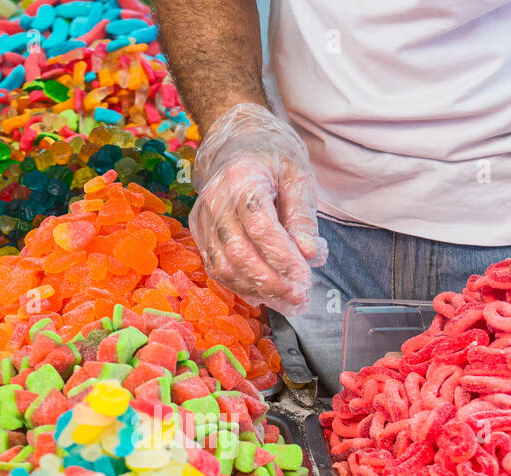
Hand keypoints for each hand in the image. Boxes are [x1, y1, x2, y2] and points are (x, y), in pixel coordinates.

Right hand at [190, 103, 327, 312]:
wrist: (237, 141)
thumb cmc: (272, 157)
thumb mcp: (298, 175)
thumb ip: (304, 216)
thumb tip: (310, 255)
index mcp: (243, 177)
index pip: (260, 226)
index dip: (282, 256)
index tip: (305, 277)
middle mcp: (216, 199)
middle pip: (238, 251)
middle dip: (271, 281)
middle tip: (299, 297)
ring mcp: (204, 217)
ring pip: (224, 266)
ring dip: (256, 289)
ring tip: (287, 299)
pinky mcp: (200, 231)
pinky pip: (217, 267)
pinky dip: (241, 285)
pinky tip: (265, 292)